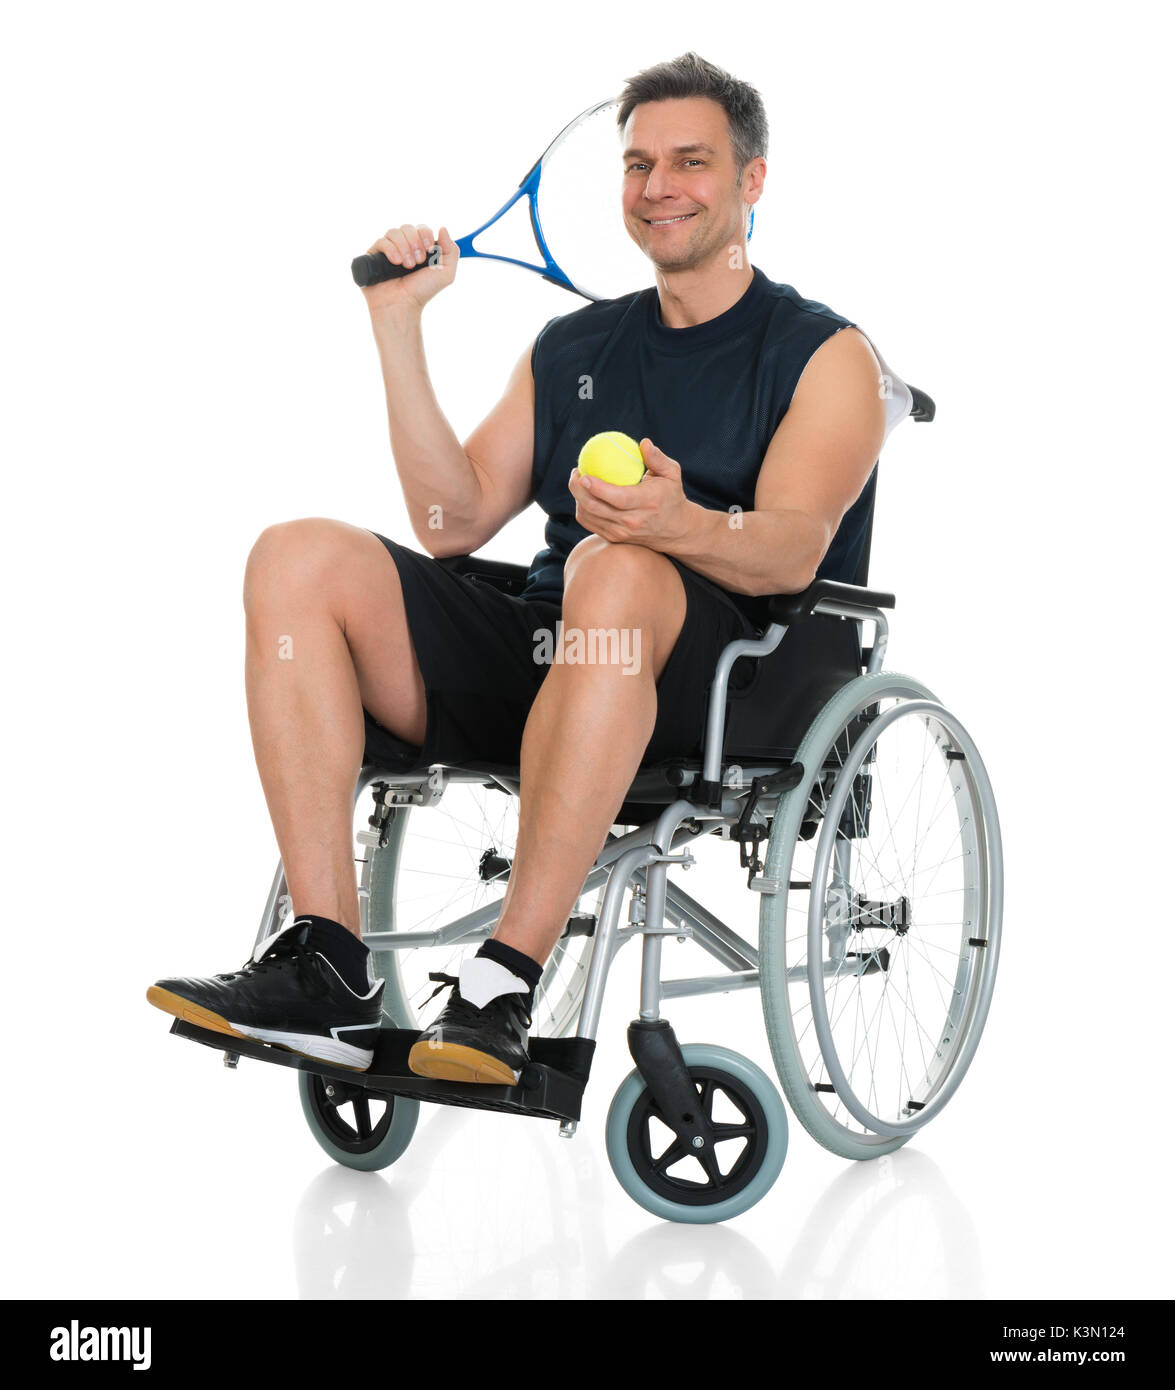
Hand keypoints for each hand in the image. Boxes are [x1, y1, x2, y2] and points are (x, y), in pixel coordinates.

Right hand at [360, 222, 458, 311]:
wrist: (403, 305)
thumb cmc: (422, 292)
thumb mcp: (445, 273)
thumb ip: (451, 251)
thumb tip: (443, 228)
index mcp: (419, 247)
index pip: (421, 228)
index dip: (425, 234)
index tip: (428, 249)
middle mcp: (403, 246)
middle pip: (407, 227)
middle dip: (415, 242)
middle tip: (417, 261)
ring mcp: (388, 250)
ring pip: (394, 232)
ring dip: (404, 247)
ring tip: (406, 266)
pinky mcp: (374, 255)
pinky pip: (381, 241)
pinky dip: (390, 249)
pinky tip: (395, 263)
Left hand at [568, 439, 696, 548]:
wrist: (675, 530)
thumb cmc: (671, 496)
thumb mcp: (672, 474)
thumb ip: (658, 458)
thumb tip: (644, 443)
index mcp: (647, 503)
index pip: (617, 498)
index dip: (597, 487)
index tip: (584, 474)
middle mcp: (632, 521)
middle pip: (596, 508)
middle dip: (578, 490)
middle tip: (576, 473)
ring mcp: (621, 533)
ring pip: (589, 516)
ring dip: (577, 498)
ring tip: (577, 482)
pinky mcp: (614, 538)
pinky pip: (590, 523)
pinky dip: (582, 509)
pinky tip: (583, 495)